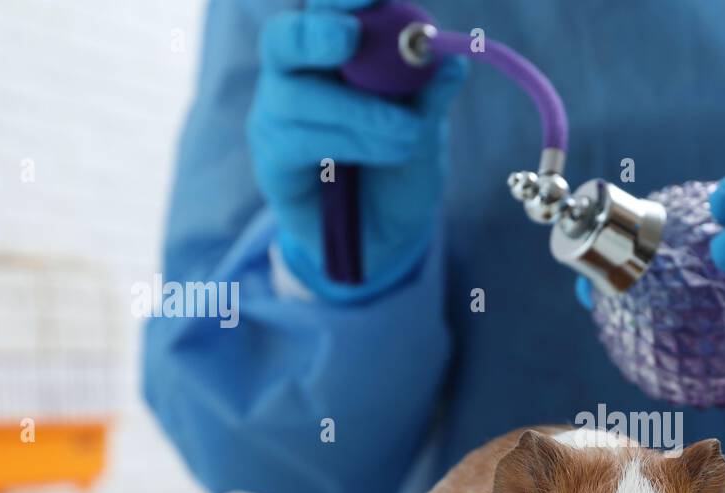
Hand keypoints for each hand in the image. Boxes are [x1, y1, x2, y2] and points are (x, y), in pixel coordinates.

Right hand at [248, 0, 465, 296]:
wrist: (387, 238)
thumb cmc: (402, 172)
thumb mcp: (426, 131)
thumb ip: (430, 97)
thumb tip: (453, 58)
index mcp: (333, 55)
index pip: (325, 10)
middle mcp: (295, 77)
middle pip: (283, 39)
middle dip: (316, 32)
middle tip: (351, 35)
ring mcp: (276, 117)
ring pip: (296, 96)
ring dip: (358, 111)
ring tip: (407, 135)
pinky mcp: (271, 159)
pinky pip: (296, 141)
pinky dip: (347, 143)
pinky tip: (385, 155)